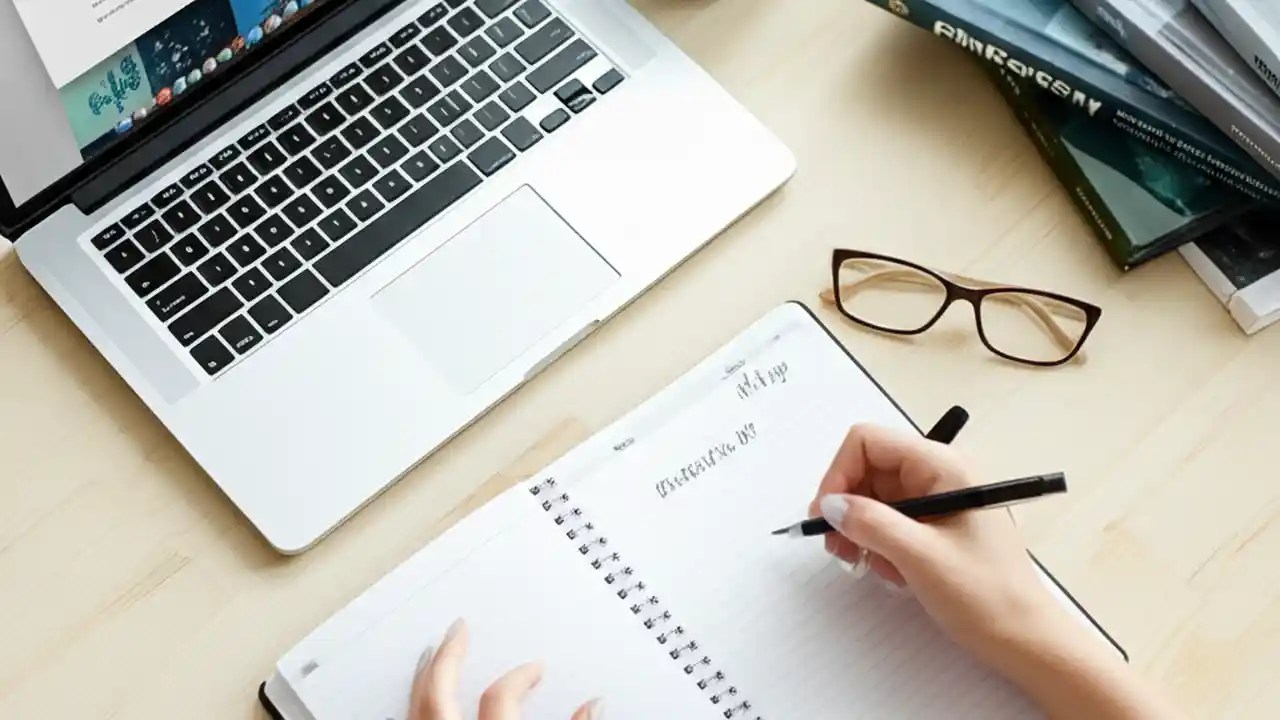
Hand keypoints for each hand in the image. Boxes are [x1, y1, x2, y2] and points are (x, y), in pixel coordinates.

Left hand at [410, 619, 601, 719]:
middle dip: (449, 657)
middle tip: (457, 630)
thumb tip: (594, 704)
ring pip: (415, 708)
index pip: (500, 697)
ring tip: (430, 655)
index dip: (519, 678)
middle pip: (438, 694)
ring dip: (423, 678)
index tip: (533, 670)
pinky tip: (419, 697)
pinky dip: (414, 703)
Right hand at [808, 424, 1062, 668]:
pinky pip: (891, 521)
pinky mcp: (937, 525)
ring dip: (862, 529)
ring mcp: (939, 500)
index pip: (869, 442)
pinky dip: (879, 543)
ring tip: (867, 563)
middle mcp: (940, 474)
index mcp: (944, 466)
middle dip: (848, 506)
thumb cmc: (986, 596)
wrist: (1026, 639)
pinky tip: (892, 571)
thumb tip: (831, 505)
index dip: (840, 473)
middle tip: (838, 547)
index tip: (828, 515)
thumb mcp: (921, 557)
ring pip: (876, 497)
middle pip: (869, 469)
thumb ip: (872, 524)